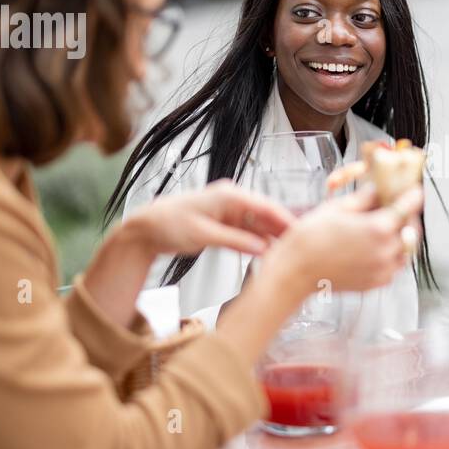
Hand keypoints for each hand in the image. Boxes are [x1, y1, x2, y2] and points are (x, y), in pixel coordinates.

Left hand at [121, 179, 294, 259]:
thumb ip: (235, 241)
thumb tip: (262, 248)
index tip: (301, 233)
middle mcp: (232, 200)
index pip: (266, 206)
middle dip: (282, 230)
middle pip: (266, 215)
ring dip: (271, 239)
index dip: (286, 220)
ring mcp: (229, 212)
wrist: (147, 229)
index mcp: (229, 195)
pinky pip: (247, 232)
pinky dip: (257, 242)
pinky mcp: (225, 223)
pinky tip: (268, 253)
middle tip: (299, 247)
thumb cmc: (168, 224)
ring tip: (287, 253)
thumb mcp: (203, 234)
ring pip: (258, 225)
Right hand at [261, 184, 423, 295]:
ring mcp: (382, 269)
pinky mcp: (376, 283)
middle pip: (412, 229)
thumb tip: (376, 190)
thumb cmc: (309, 239)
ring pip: (406, 250)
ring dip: (402, 237)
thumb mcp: (337, 208)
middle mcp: (385, 250)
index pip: (409, 206)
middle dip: (408, 216)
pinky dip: (393, 255)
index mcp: (378, 228)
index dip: (412, 195)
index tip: (412, 190)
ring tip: (388, 228)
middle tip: (398, 207)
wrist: (295, 272)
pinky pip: (394, 267)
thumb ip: (363, 198)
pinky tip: (378, 247)